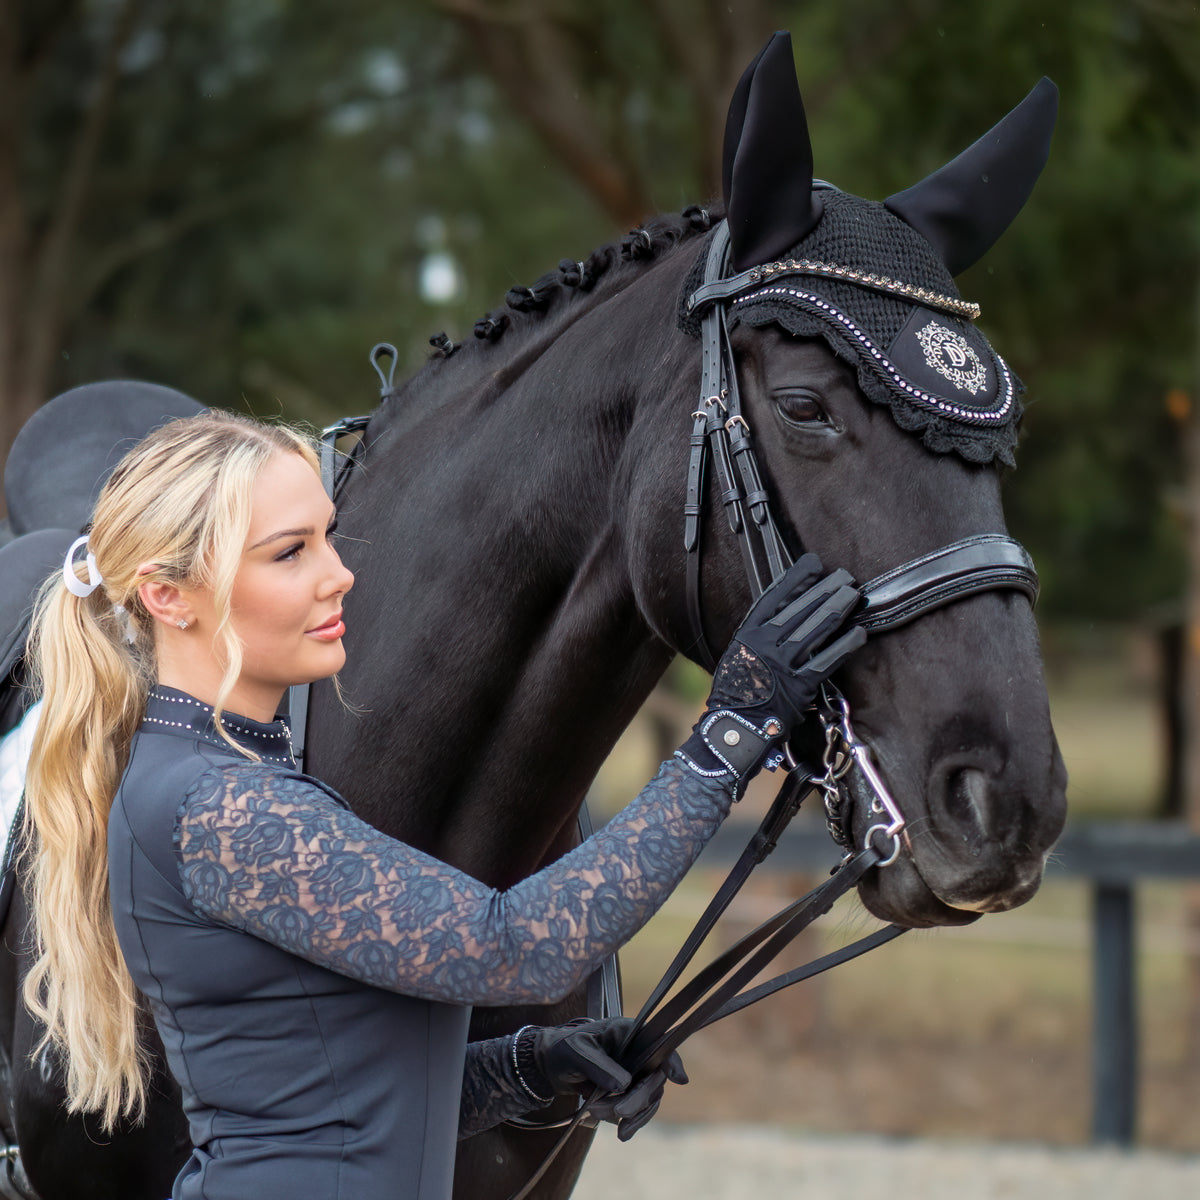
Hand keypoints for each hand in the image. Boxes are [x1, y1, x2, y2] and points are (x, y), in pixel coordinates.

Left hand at [517, 1017, 685, 1140]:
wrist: (551, 1067)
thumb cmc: (564, 1049)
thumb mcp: (577, 1052)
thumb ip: (599, 1066)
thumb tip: (624, 1085)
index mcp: (630, 1033)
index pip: (660, 1043)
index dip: (672, 1061)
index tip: (677, 1079)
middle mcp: (638, 1054)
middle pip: (654, 1079)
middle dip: (638, 1099)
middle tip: (619, 1112)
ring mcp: (636, 1074)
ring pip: (648, 1100)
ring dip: (630, 1114)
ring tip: (598, 1115)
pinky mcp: (629, 1094)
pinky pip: (638, 1112)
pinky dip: (628, 1122)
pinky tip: (615, 1128)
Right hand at [678, 554, 864, 790]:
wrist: (731, 731)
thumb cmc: (736, 696)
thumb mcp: (739, 657)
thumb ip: (760, 638)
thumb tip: (786, 618)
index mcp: (747, 634)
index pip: (773, 598)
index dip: (795, 578)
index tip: (813, 563)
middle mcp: (763, 645)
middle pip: (799, 609)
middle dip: (824, 589)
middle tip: (844, 575)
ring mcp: (781, 665)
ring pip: (814, 629)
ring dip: (837, 609)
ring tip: (854, 594)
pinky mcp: (798, 686)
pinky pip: (826, 660)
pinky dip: (844, 645)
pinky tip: (859, 633)